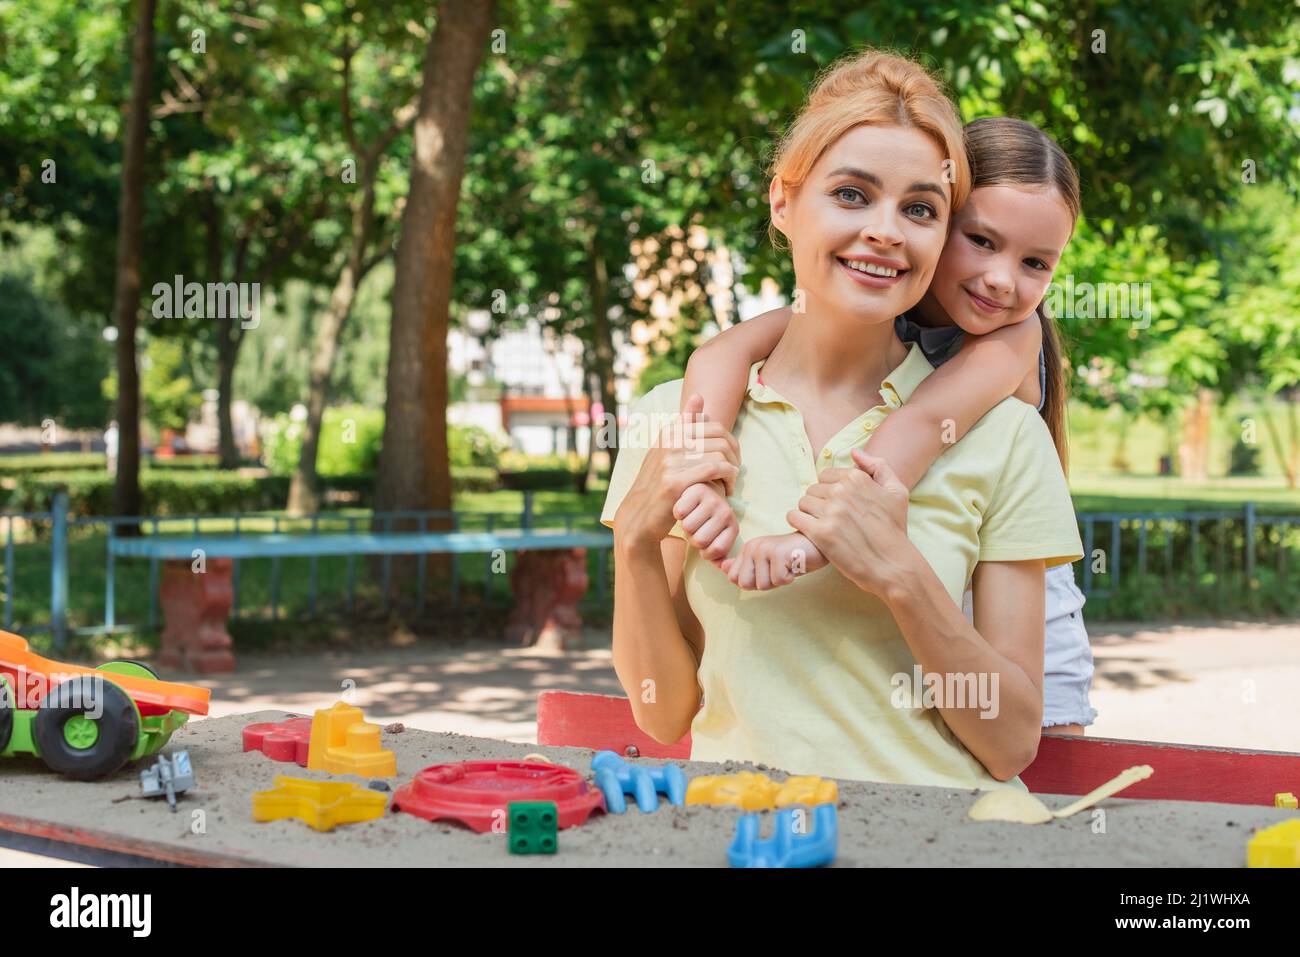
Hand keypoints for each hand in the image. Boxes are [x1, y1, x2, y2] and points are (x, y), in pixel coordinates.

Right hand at [613, 394, 740, 550]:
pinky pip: (714, 469)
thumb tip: (698, 396)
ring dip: (733, 470)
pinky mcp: (675, 482)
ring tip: (731, 482)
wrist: (638, 515)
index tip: (732, 458)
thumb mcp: (666, 450)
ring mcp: (670, 461)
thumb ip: (684, 424)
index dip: (730, 442)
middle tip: (735, 471)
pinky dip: (728, 478)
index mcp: (669, 432)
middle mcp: (669, 442)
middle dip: (735, 455)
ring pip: (720, 454)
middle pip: (720, 438)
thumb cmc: (657, 483)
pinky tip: (727, 488)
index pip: (714, 425)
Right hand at [673, 483, 739, 563]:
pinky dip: (679, 513)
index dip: (706, 553)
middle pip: (700, 541)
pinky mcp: (697, 490)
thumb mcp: (716, 539)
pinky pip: (679, 512)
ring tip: (692, 519)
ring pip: (687, 527)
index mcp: (733, 527)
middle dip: (693, 539)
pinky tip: (686, 509)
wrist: (707, 494)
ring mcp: (713, 500)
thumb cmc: (708, 523)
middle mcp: (726, 512)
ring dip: (685, 527)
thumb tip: (721, 567)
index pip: (717, 550)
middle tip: (697, 530)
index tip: (705, 545)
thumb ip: (718, 557)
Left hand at [720, 532, 826, 590]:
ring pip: (763, 584)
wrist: (816, 544)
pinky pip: (779, 580)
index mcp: (747, 549)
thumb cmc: (792, 556)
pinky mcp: (779, 554)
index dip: (752, 582)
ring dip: (779, 581)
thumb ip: (744, 565)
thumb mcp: (766, 562)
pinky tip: (794, 565)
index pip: (734, 579)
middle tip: (778, 570)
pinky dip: (790, 578)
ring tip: (787, 566)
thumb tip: (722, 568)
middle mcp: (753, 547)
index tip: (767, 571)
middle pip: (745, 584)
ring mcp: (765, 549)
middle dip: (764, 584)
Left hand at [786, 449, 910, 595]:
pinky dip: (797, 522)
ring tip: (820, 525)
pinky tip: (808, 530)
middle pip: (813, 489)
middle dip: (819, 502)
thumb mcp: (897, 492)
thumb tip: (854, 452)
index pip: (826, 475)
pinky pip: (794, 517)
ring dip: (808, 513)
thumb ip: (878, 466)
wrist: (893, 565)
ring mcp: (831, 512)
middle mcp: (842, 492)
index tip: (838, 505)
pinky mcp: (820, 533)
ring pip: (803, 502)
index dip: (830, 490)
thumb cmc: (894, 530)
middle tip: (830, 518)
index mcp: (857, 479)